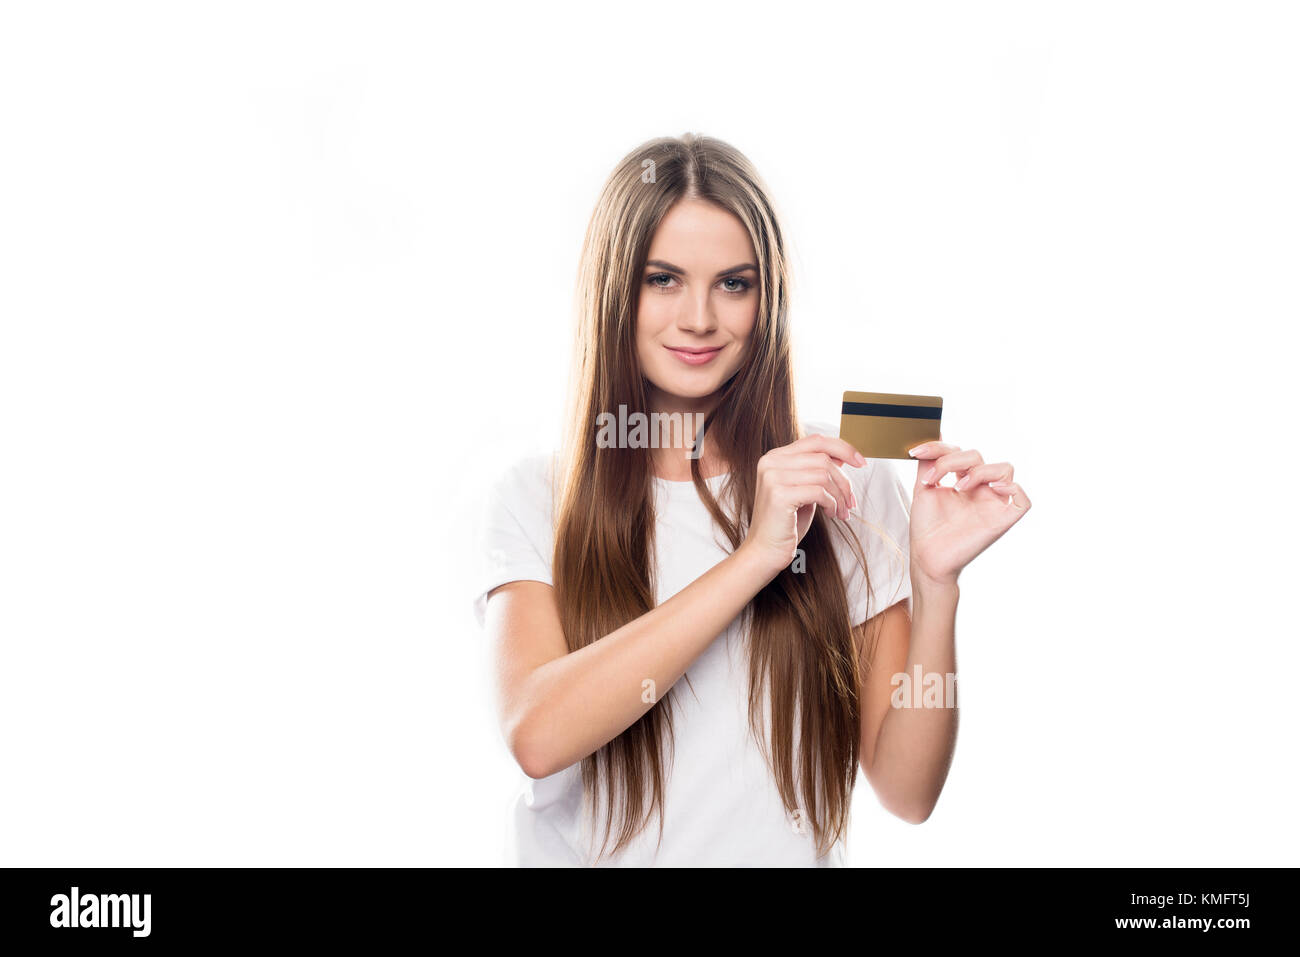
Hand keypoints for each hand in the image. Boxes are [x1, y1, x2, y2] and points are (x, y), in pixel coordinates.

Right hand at [737, 434, 863, 576]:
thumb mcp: (804, 491)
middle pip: (823, 458)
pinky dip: (831, 503)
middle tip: (851, 501)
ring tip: (840, 511)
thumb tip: (842, 457)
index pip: (816, 441)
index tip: (860, 462)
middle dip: (844, 481)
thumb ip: (817, 471)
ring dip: (840, 495)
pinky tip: (830, 514)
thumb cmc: (786, 524)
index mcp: (775, 457)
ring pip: (824, 474)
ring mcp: (773, 477)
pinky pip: (819, 491)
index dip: (843, 448)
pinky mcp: (779, 495)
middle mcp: (771, 462)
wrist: (764, 551)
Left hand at [907, 439, 1030, 587]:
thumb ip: (929, 464)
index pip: (960, 452)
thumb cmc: (927, 529)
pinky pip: (1022, 500)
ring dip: (978, 471)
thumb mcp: (924, 489)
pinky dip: (1013, 488)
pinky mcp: (1002, 520)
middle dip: (952, 460)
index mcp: (964, 481)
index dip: (940, 447)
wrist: (927, 557)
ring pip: (1004, 469)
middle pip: (978, 456)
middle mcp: (981, 489)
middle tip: (931, 478)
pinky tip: (992, 488)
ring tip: (957, 487)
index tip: (916, 452)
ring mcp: (993, 503)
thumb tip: (932, 437)